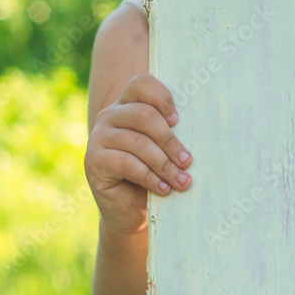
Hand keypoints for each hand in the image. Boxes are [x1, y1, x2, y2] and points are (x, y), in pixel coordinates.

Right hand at [83, 74, 192, 235]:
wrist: (130, 209)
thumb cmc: (154, 173)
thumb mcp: (164, 149)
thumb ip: (171, 132)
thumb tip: (201, 127)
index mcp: (127, 104)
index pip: (141, 84)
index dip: (162, 98)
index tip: (177, 120)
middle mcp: (110, 116)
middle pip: (144, 115)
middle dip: (170, 141)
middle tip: (188, 162)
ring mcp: (99, 137)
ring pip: (138, 143)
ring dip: (165, 164)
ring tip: (182, 181)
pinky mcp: (93, 161)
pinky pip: (126, 163)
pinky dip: (150, 177)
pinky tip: (164, 189)